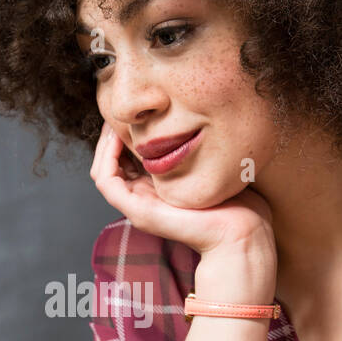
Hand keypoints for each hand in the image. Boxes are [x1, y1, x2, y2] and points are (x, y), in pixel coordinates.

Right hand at [90, 121, 275, 259]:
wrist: (238, 229)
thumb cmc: (232, 199)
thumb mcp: (206, 165)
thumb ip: (191, 149)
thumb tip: (190, 120)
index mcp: (157, 190)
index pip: (126, 160)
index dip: (123, 136)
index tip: (132, 112)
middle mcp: (143, 199)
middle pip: (111, 164)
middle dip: (110, 137)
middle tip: (115, 112)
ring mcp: (138, 207)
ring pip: (103, 172)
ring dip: (104, 145)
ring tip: (113, 122)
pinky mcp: (137, 211)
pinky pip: (106, 181)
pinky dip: (106, 158)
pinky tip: (117, 137)